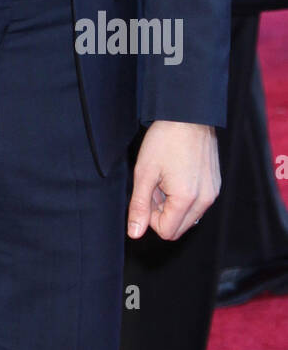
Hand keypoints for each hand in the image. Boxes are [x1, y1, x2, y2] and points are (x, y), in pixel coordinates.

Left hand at [127, 120, 219, 241]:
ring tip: (165, 179)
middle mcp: (205, 200)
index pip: (166, 231)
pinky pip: (198, 204)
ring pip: (188, 217)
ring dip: (172, 205)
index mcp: (187, 199)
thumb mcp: (144, 172)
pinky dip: (184, 197)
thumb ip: (139, 206)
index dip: (150, 218)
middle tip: (155, 186)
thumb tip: (135, 233)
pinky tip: (177, 175)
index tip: (147, 194)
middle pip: (179, 227)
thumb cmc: (164, 140)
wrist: (188, 116)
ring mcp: (213, 193)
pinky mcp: (215, 185)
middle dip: (162, 213)